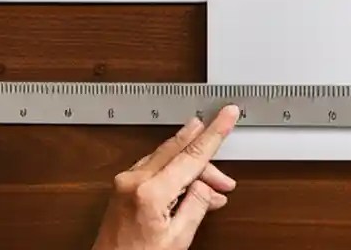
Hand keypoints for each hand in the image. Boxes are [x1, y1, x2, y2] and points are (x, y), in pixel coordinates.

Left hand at [92, 105, 239, 249]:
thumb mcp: (178, 238)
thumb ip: (197, 205)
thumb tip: (206, 185)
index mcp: (150, 192)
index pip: (192, 155)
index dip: (215, 132)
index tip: (228, 113)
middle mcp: (134, 180)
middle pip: (180, 151)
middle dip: (206, 158)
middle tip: (224, 178)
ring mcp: (125, 181)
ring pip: (168, 158)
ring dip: (192, 170)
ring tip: (211, 192)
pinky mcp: (122, 186)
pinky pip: (156, 167)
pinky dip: (176, 174)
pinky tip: (189, 189)